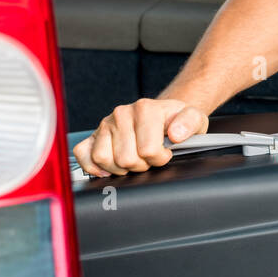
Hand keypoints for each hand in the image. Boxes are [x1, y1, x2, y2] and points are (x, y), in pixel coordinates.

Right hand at [72, 97, 208, 176]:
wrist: (162, 115)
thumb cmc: (176, 120)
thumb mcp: (194, 118)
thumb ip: (190, 122)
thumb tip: (175, 134)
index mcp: (145, 108)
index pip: (148, 150)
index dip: (160, 159)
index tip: (165, 153)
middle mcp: (122, 113)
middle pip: (125, 159)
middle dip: (141, 165)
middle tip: (149, 158)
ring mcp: (105, 124)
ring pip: (103, 159)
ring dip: (120, 168)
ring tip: (133, 160)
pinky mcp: (93, 135)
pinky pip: (83, 154)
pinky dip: (94, 166)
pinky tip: (110, 167)